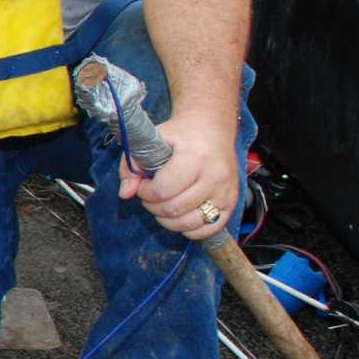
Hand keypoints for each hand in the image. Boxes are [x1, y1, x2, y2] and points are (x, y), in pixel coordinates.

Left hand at [118, 113, 240, 241]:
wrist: (212, 129)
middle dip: (153, 206)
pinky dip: (190, 229)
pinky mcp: (232, 203)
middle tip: (151, 195)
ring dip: (168, 220)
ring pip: (189, 223)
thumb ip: (131, 167)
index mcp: (195, 157)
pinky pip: (208, 229)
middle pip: (174, 209)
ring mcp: (226, 191)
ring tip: (163, 205)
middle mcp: (215, 176)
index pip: (163, 190)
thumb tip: (125, 194)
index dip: (145, 192)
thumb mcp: (151, 142)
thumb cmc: (180, 135)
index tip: (143, 184)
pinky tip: (181, 216)